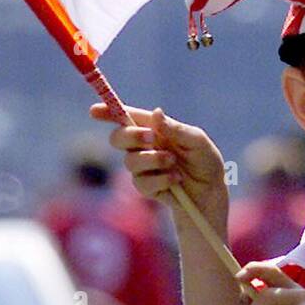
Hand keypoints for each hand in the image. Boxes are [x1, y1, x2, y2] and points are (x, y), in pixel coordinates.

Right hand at [89, 101, 228, 231]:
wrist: (210, 193)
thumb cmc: (206, 162)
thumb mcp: (197, 141)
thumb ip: (175, 129)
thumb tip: (156, 112)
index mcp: (155, 129)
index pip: (127, 117)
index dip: (108, 112)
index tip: (94, 111)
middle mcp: (144, 146)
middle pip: (119, 138)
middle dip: (131, 136)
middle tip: (150, 138)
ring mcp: (143, 167)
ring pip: (130, 161)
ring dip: (153, 160)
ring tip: (174, 163)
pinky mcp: (146, 187)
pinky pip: (141, 182)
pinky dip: (160, 179)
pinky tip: (175, 179)